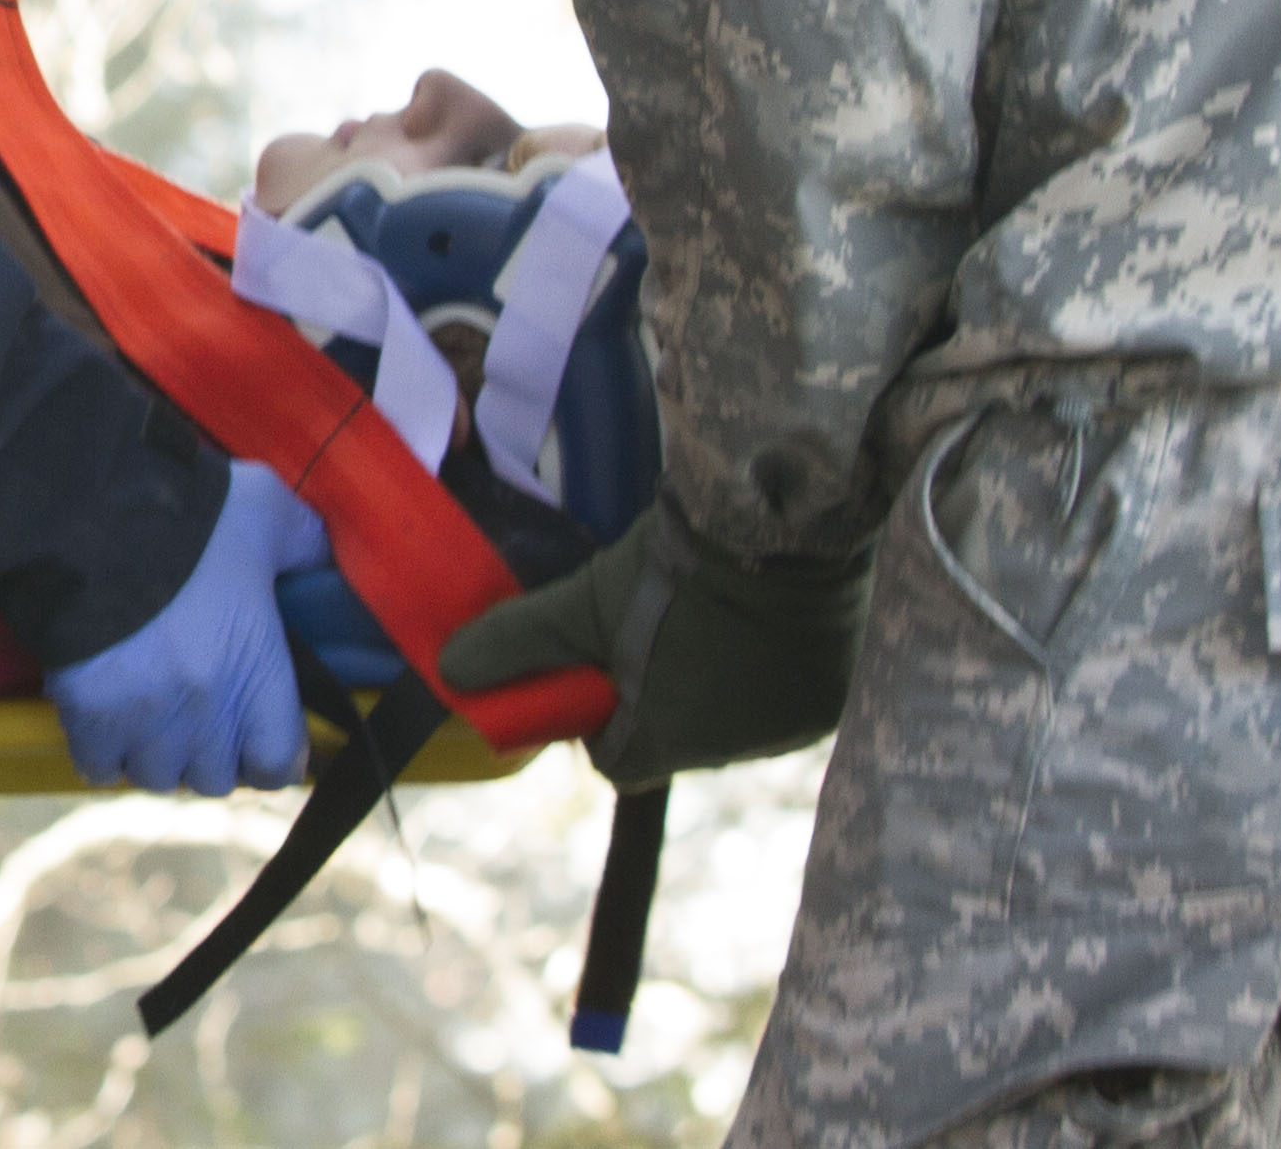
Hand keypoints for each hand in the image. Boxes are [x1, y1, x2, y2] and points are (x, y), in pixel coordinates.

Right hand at [47, 463, 332, 794]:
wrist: (93, 517)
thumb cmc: (190, 516)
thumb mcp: (267, 512)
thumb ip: (303, 544)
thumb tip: (322, 558)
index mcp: (258, 676)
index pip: (279, 766)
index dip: (270, 754)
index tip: (259, 735)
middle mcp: (206, 715)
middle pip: (214, 779)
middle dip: (209, 753)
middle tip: (199, 713)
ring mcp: (144, 722)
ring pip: (155, 777)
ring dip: (155, 754)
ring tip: (150, 715)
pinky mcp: (88, 718)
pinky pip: (98, 768)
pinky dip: (102, 751)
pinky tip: (104, 717)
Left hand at [439, 505, 869, 790]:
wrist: (777, 519)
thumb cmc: (668, 568)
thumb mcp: (580, 604)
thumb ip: (515, 644)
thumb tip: (449, 674)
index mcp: (669, 740)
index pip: (618, 761)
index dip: (600, 717)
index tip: (601, 666)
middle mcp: (734, 750)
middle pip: (677, 738)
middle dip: (660, 696)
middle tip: (655, 627)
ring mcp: (788, 729)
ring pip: (732, 721)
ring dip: (718, 685)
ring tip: (709, 616)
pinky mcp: (831, 701)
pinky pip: (784, 702)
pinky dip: (769, 672)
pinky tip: (758, 621)